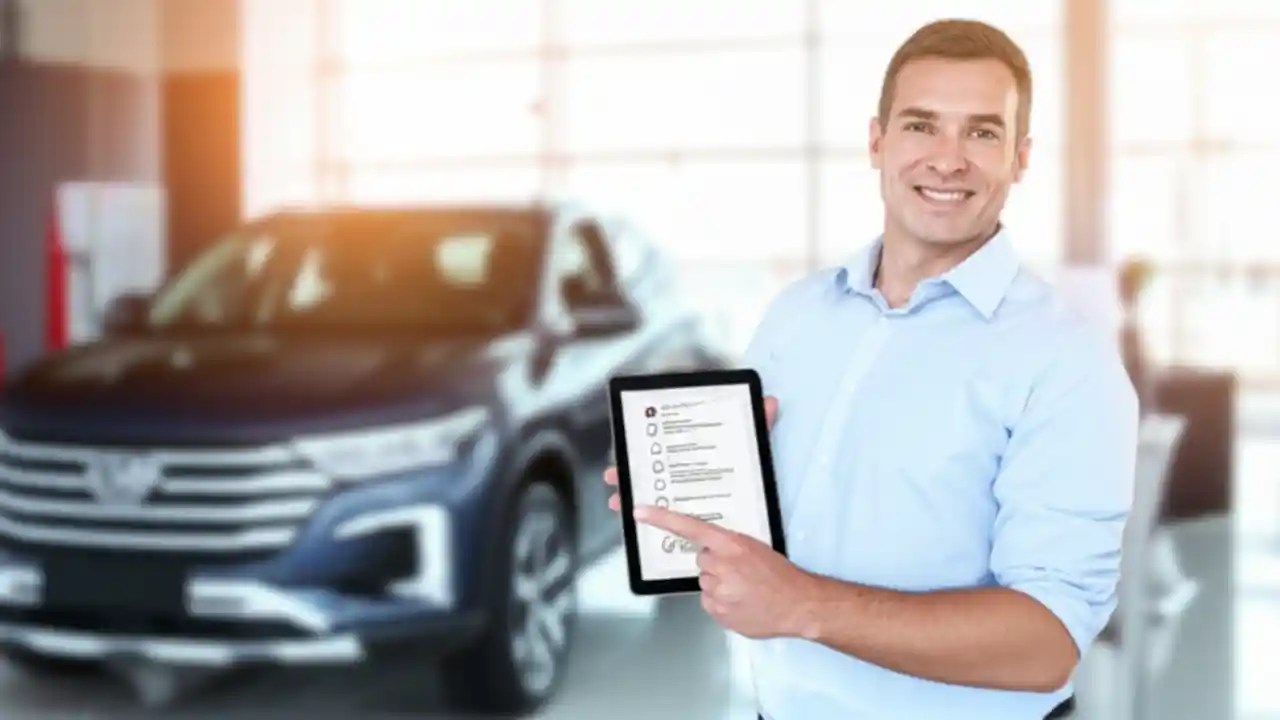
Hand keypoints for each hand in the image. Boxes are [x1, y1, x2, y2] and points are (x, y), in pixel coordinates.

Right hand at [603, 394, 778, 511]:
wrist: (758, 530)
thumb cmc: (755, 482)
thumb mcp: (756, 452)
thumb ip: (761, 428)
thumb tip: (770, 402)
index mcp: (698, 456)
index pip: (666, 448)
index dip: (643, 446)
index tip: (626, 446)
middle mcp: (685, 476)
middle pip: (650, 469)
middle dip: (628, 472)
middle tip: (615, 476)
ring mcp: (683, 499)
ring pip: (649, 495)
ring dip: (630, 495)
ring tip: (618, 501)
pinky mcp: (686, 525)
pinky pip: (658, 522)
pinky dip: (643, 522)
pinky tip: (632, 523)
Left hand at [634, 505, 816, 638]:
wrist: (798, 604)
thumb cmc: (780, 574)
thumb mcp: (755, 548)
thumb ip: (730, 546)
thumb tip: (710, 550)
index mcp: (731, 544)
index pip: (690, 527)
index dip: (662, 519)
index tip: (639, 512)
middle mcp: (720, 565)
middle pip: (702, 559)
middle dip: (716, 564)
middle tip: (740, 571)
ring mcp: (718, 590)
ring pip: (706, 581)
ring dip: (720, 584)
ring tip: (745, 589)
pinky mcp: (717, 611)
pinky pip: (709, 601)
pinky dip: (722, 602)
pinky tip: (741, 602)